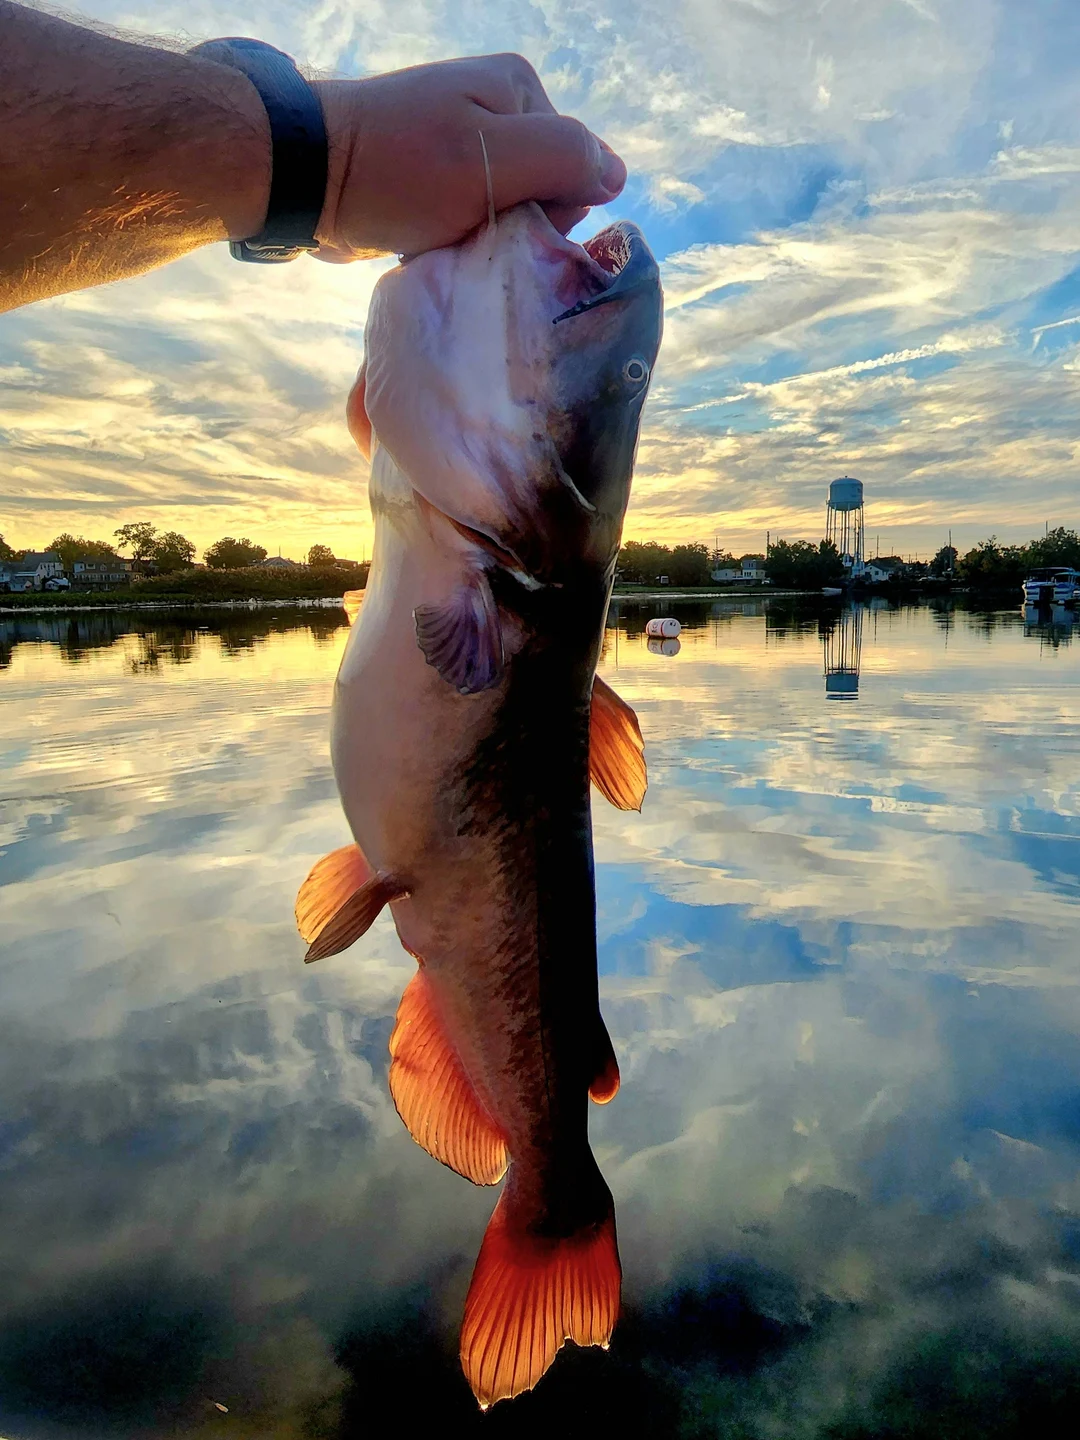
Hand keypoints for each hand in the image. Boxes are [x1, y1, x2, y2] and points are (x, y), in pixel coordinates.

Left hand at [313, 54, 625, 260]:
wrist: (307, 178)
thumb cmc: (399, 171)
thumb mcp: (489, 161)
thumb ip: (561, 158)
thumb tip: (616, 175)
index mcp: (520, 90)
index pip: (576, 167)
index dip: (550, 211)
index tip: (504, 222)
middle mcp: (498, 108)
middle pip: (544, 191)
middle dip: (516, 224)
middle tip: (471, 232)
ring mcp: (465, 141)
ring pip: (509, 211)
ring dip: (485, 238)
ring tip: (447, 238)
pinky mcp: (437, 175)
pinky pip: (474, 217)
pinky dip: (460, 238)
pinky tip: (433, 240)